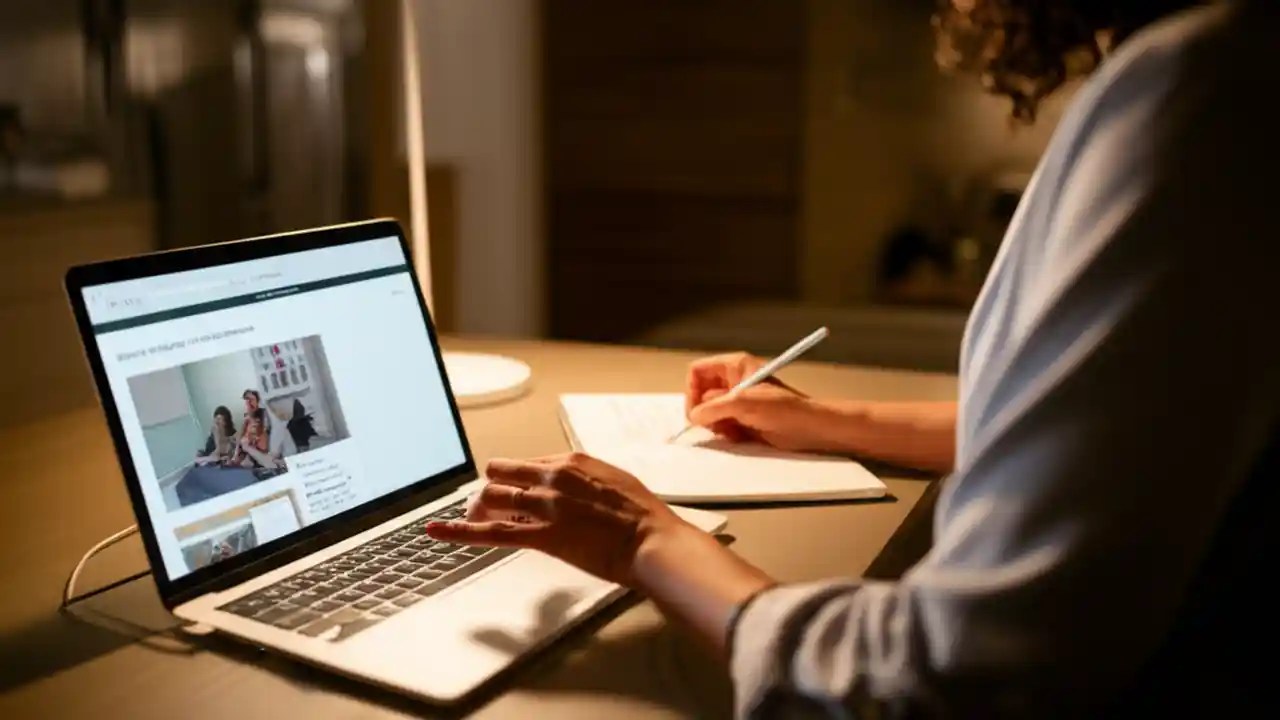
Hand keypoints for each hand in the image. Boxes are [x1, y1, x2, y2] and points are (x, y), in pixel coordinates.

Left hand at [423, 452, 691, 585]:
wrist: (652, 541)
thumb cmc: (642, 516)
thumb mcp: (614, 482)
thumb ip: (587, 480)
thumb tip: (575, 483)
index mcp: (571, 462)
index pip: (526, 464)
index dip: (513, 480)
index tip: (509, 490)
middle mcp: (552, 477)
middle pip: (501, 476)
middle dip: (489, 491)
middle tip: (485, 507)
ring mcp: (545, 506)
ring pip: (492, 500)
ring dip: (479, 510)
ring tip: (471, 521)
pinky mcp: (541, 535)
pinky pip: (491, 532)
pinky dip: (459, 532)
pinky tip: (437, 531)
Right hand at [685, 352, 831, 451]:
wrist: (807, 428)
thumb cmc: (781, 408)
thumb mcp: (742, 403)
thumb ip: (712, 408)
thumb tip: (694, 417)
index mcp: (733, 366)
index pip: (698, 371)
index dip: (693, 390)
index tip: (698, 410)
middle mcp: (733, 381)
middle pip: (700, 394)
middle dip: (705, 411)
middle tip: (716, 423)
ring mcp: (737, 400)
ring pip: (709, 412)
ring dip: (716, 424)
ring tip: (732, 430)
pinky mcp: (742, 418)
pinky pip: (721, 424)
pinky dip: (725, 432)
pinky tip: (740, 435)